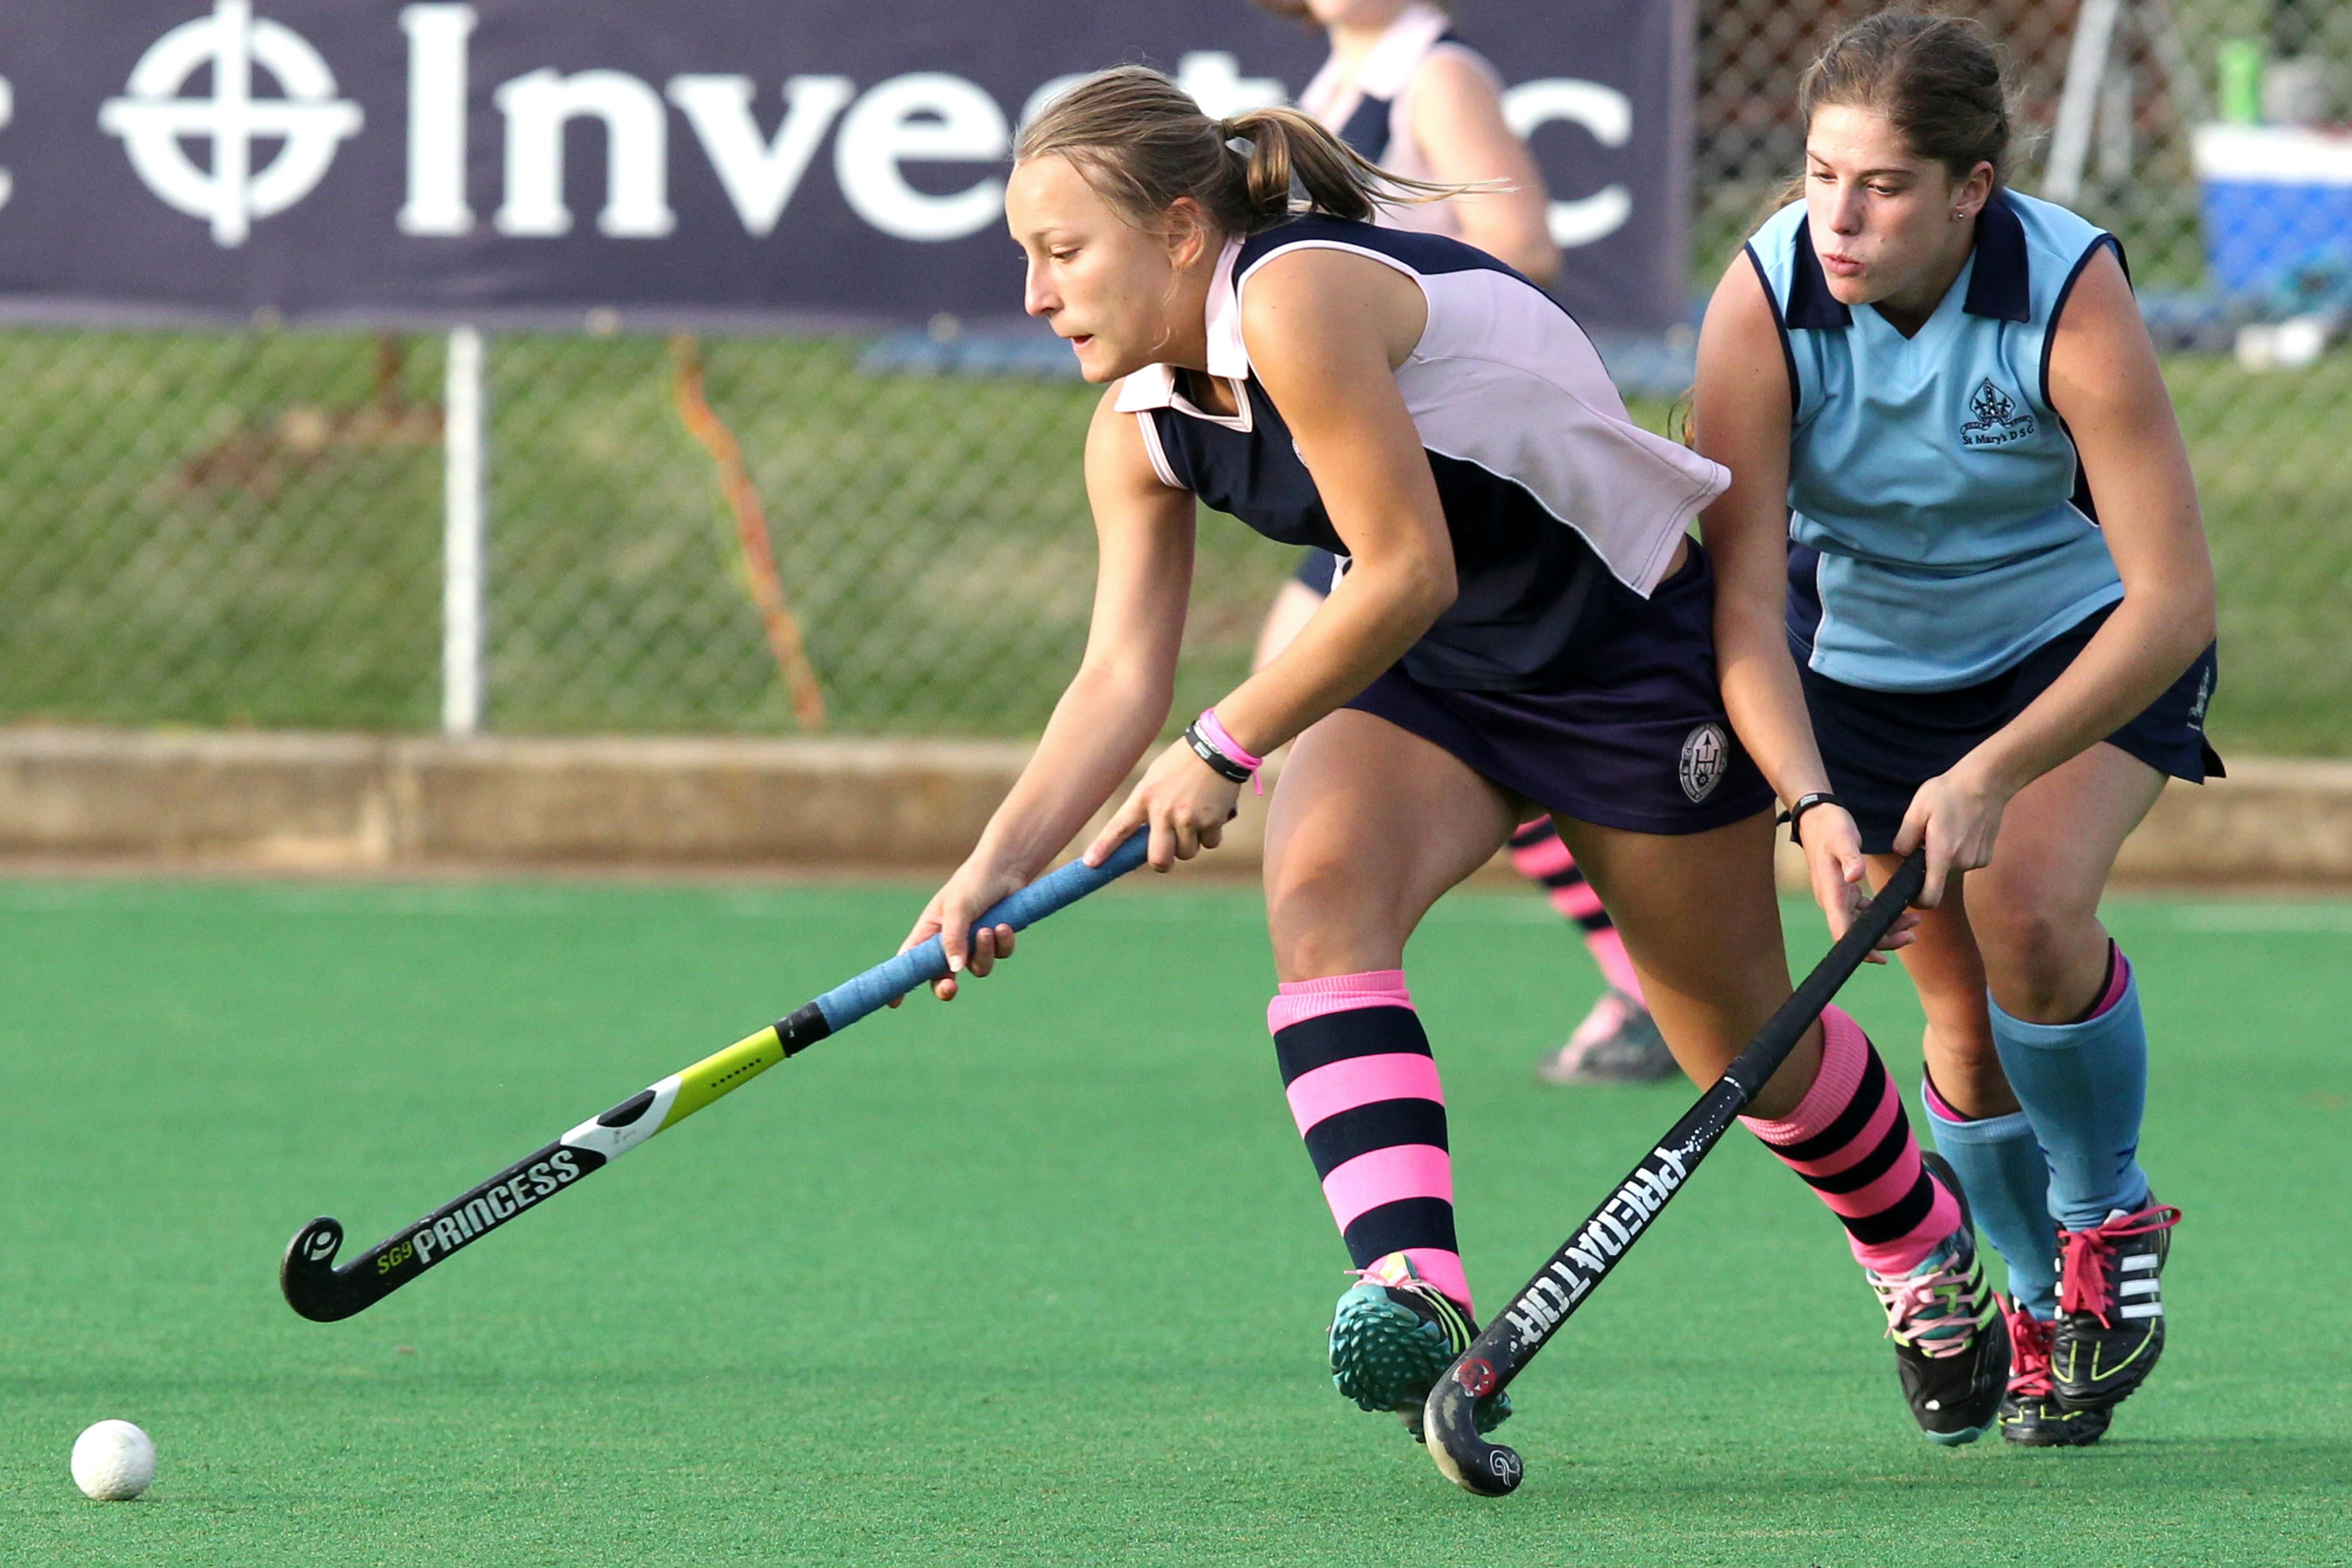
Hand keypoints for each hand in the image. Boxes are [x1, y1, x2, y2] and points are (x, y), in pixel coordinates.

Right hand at [889, 854, 1024, 1003]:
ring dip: (984, 952)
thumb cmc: (973, 882)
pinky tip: (1004, 926)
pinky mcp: (996, 941)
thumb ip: (953, 939)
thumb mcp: (958, 908)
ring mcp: (974, 943)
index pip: (909, 962)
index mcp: (930, 932)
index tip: (893, 1003)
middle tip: (950, 987)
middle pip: (942, 977)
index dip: (901, 982)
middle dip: (945, 986)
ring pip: (978, 968)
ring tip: (988, 929)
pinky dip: (1002, 943)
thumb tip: (953, 971)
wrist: (1007, 868)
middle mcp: (949, 942)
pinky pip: (1000, 955)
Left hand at [1084, 737, 1242, 871]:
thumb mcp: (1156, 779)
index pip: (1119, 827)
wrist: (1218, 747)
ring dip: (1192, 843)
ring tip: (1197, 818)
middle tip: (1168, 856)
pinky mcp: (1212, 821)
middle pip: (1158, 859)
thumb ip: (1150, 806)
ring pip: (1187, 853)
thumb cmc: (1184, 762)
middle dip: (1163, 863)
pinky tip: (1213, 812)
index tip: (1090, 864)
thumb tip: (1151, 839)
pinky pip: (1210, 843)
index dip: (1104, 847)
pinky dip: (1212, 833)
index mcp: (1144, 797)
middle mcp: (1163, 811)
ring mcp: (1188, 818)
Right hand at [1798, 803, 1916, 962]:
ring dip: (1887, 928)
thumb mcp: (1843, 838)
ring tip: (1914, 923)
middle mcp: (1831, 900)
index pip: (1842, 930)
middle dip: (1884, 939)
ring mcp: (1837, 898)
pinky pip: (1862, 913)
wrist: (1818, 817)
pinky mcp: (1844, 892)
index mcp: (1830, 892)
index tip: (1880, 958)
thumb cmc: (1831, 827)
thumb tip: (1855, 877)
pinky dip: (1881, 916)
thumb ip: (1850, 857)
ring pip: (1861, 925)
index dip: (1860, 948)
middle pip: (1855, 933)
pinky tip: (1900, 911)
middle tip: (1912, 935)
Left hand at [1893, 761, 2010, 906]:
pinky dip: (1957, 853)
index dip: (1918, 901)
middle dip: (1928, 868)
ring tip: (1943, 831)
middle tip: (1924, 842)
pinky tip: (1958, 830)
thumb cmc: (1948, 793)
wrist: (1986, 782)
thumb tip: (1902, 856)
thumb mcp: (1916, 811)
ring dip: (1943, 858)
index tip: (1909, 894)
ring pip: (1951, 869)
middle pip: (1938, 880)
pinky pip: (1965, 862)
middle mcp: (1963, 863)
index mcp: (1943, 855)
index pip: (1931, 897)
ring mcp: (1978, 860)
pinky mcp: (1986, 855)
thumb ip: (1904, 838)